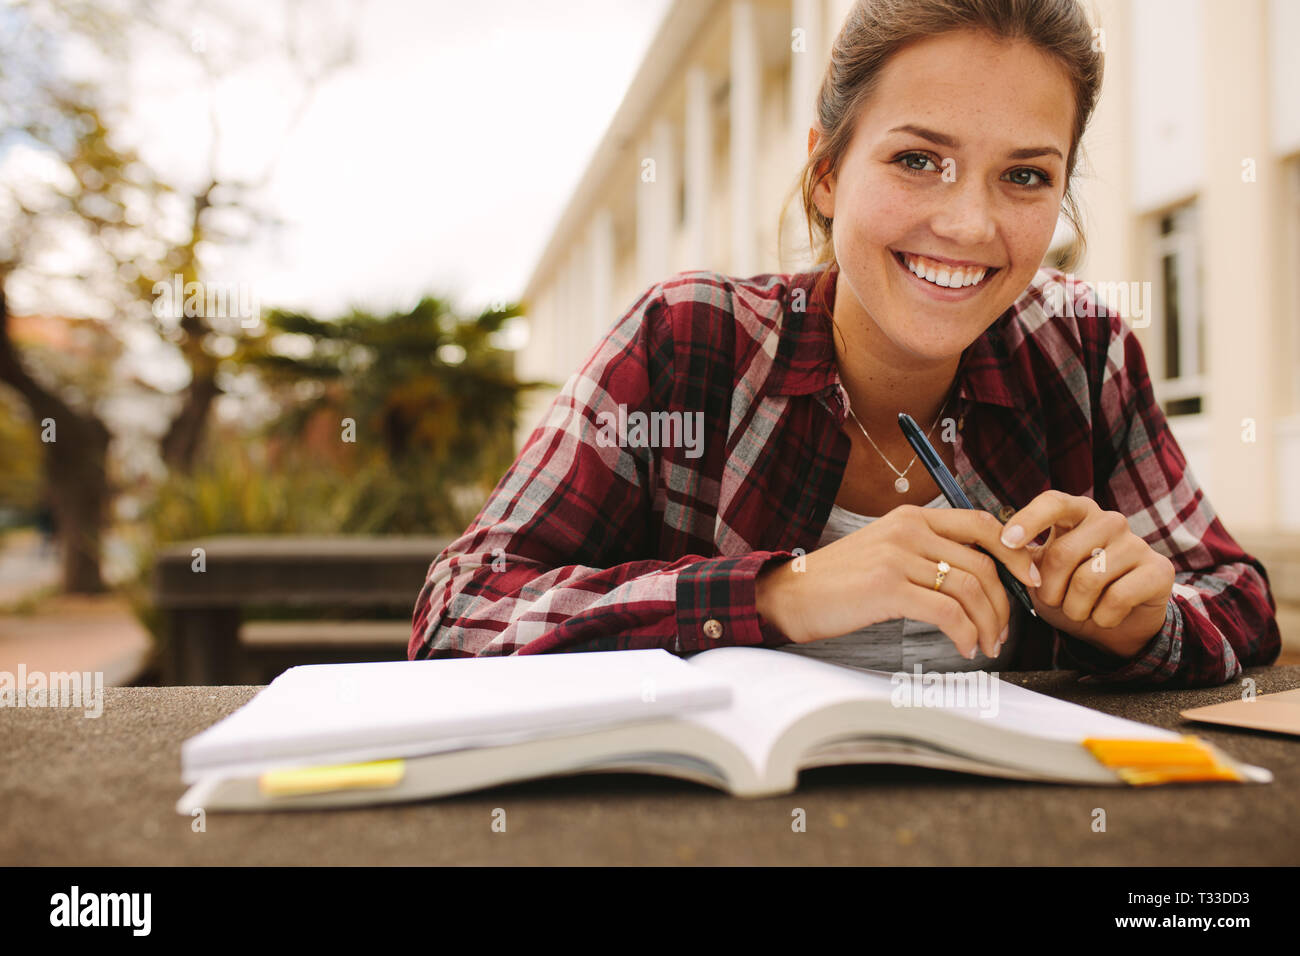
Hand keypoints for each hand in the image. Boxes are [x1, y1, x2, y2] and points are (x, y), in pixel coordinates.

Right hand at [755, 504, 1041, 659]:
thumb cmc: (840, 582)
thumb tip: (977, 576)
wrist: (790, 594)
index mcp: (912, 516)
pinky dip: (964, 634)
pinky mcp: (888, 586)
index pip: (983, 524)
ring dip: (987, 624)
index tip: (1030, 581)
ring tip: (984, 645)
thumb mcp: (886, 551)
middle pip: (983, 563)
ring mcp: (898, 555)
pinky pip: (947, 612)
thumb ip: (926, 552)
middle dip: (1005, 603)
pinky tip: (963, 648)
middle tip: (1004, 631)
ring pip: (970, 589)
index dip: (1015, 553)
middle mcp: (908, 528)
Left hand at [1000, 490, 1175, 659]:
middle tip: (1054, 601)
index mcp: (1077, 513)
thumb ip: (1020, 557)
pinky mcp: (1159, 570)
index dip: (1028, 520)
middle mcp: (1109, 521)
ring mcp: (1137, 543)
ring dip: (1075, 607)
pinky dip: (1102, 617)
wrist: (1115, 623)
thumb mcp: (1040, 573)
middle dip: (1049, 589)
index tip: (1007, 542)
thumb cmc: (1070, 591)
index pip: (1053, 502)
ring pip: (1089, 579)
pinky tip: (1105, 616)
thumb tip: (996, 546)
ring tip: (1079, 610)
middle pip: (1063, 553)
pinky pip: (1117, 598)